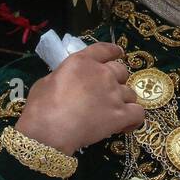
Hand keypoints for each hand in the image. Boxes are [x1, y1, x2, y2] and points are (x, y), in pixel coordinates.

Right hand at [15, 42, 144, 155]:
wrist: (49, 129)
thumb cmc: (41, 106)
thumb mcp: (47, 81)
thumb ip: (63, 76)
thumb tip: (67, 81)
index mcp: (83, 61)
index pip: (105, 49)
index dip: (114, 52)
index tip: (118, 54)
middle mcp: (103, 73)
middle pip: (121, 71)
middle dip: (118, 80)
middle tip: (108, 92)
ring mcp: (114, 93)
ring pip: (131, 93)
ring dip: (124, 101)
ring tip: (114, 112)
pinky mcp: (121, 114)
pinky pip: (138, 113)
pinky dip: (134, 119)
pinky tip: (126, 124)